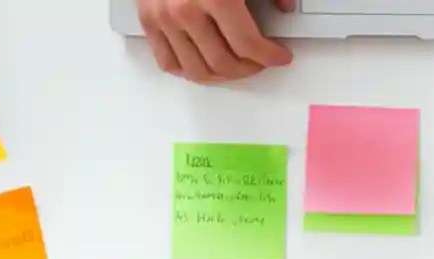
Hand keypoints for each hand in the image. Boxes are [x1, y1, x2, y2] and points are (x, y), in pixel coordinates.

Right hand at [138, 0, 293, 83]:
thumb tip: (285, 6)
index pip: (249, 45)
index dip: (270, 56)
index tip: (279, 56)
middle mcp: (186, 10)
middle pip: (224, 63)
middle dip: (249, 69)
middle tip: (260, 62)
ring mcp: (164, 18)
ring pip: (197, 70)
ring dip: (222, 76)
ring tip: (235, 66)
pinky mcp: (148, 20)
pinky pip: (168, 61)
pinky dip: (189, 70)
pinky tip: (204, 64)